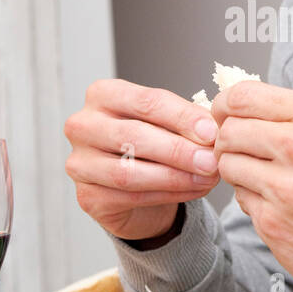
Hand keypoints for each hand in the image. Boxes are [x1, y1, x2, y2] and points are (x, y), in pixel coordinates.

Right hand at [64, 80, 220, 239]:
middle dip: (179, 150)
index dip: (183, 117)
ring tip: (206, 178)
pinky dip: (168, 195)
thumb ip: (185, 123)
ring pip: (129, 172)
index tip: (212, 132)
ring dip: (175, 177)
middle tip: (211, 161)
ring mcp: (79, 162)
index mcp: (103, 94)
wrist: (132, 185)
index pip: (146, 101)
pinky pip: (130, 197)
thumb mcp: (166, 123)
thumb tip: (213, 132)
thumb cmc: (149, 145)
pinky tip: (193, 191)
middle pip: (134, 135)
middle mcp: (83, 125)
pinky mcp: (87, 196)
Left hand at [211, 81, 292, 291]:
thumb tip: (244, 108)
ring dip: (239, 171)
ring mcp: (284, 187)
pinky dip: (254, 201)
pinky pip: (242, 200)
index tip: (226, 115)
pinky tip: (282, 206)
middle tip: (242, 151)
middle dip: (228, 141)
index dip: (225, 105)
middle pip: (228, 130)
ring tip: (267, 179)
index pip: (243, 95)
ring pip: (228, 165)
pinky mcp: (273, 223)